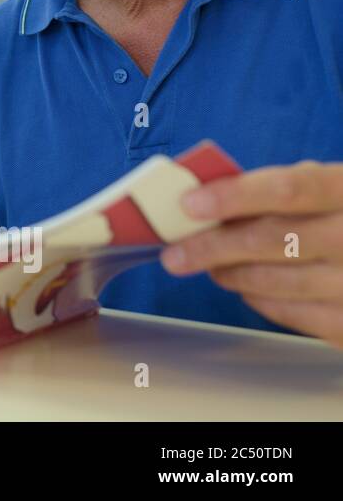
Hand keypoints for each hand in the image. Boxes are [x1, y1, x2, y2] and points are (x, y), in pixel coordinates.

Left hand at [161, 160, 342, 349]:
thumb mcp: (330, 189)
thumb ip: (283, 189)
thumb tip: (211, 199)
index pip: (286, 190)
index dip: (234, 196)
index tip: (189, 204)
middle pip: (269, 240)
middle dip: (212, 247)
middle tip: (174, 255)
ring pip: (273, 281)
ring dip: (230, 273)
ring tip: (210, 266)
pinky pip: (289, 312)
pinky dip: (258, 298)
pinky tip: (246, 287)